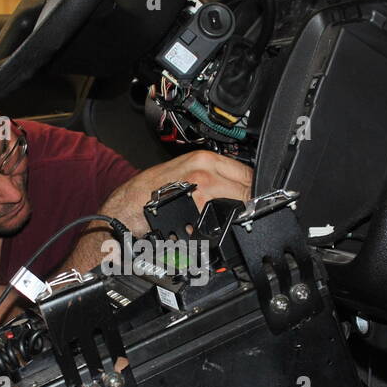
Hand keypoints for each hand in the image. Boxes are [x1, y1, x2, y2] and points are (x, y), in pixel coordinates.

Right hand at [100, 150, 251, 233]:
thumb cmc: (150, 193)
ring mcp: (203, 187)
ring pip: (240, 201)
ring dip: (240, 213)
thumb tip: (238, 186)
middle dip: (251, 201)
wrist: (127, 208)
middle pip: (248, 186)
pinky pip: (223, 217)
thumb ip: (211, 176)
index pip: (248, 171)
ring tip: (233, 221)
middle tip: (248, 212)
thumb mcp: (184, 173)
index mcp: (204, 159)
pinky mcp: (198, 206)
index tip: (259, 197)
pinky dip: (224, 224)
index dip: (256, 187)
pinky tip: (216, 227)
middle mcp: (206, 169)